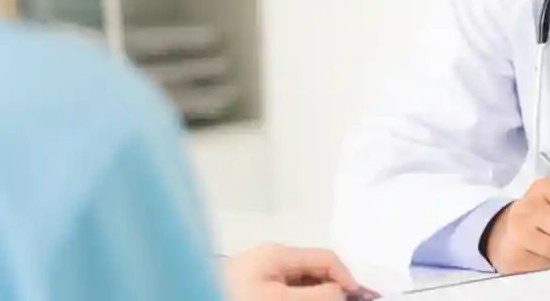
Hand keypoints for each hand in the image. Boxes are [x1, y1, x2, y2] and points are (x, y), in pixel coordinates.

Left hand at [224, 244, 378, 300]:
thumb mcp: (282, 300)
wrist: (191, 293)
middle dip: (329, 290)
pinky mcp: (246, 288)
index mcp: (277, 254)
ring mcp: (255, 273)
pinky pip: (281, 290)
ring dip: (312, 294)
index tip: (358, 300)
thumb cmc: (234, 300)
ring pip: (298, 283)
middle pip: (313, 271)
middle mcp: (267, 258)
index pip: (327, 258)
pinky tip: (294, 300)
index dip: (347, 279)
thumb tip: (341, 291)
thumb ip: (318, 294)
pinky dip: (294, 296)